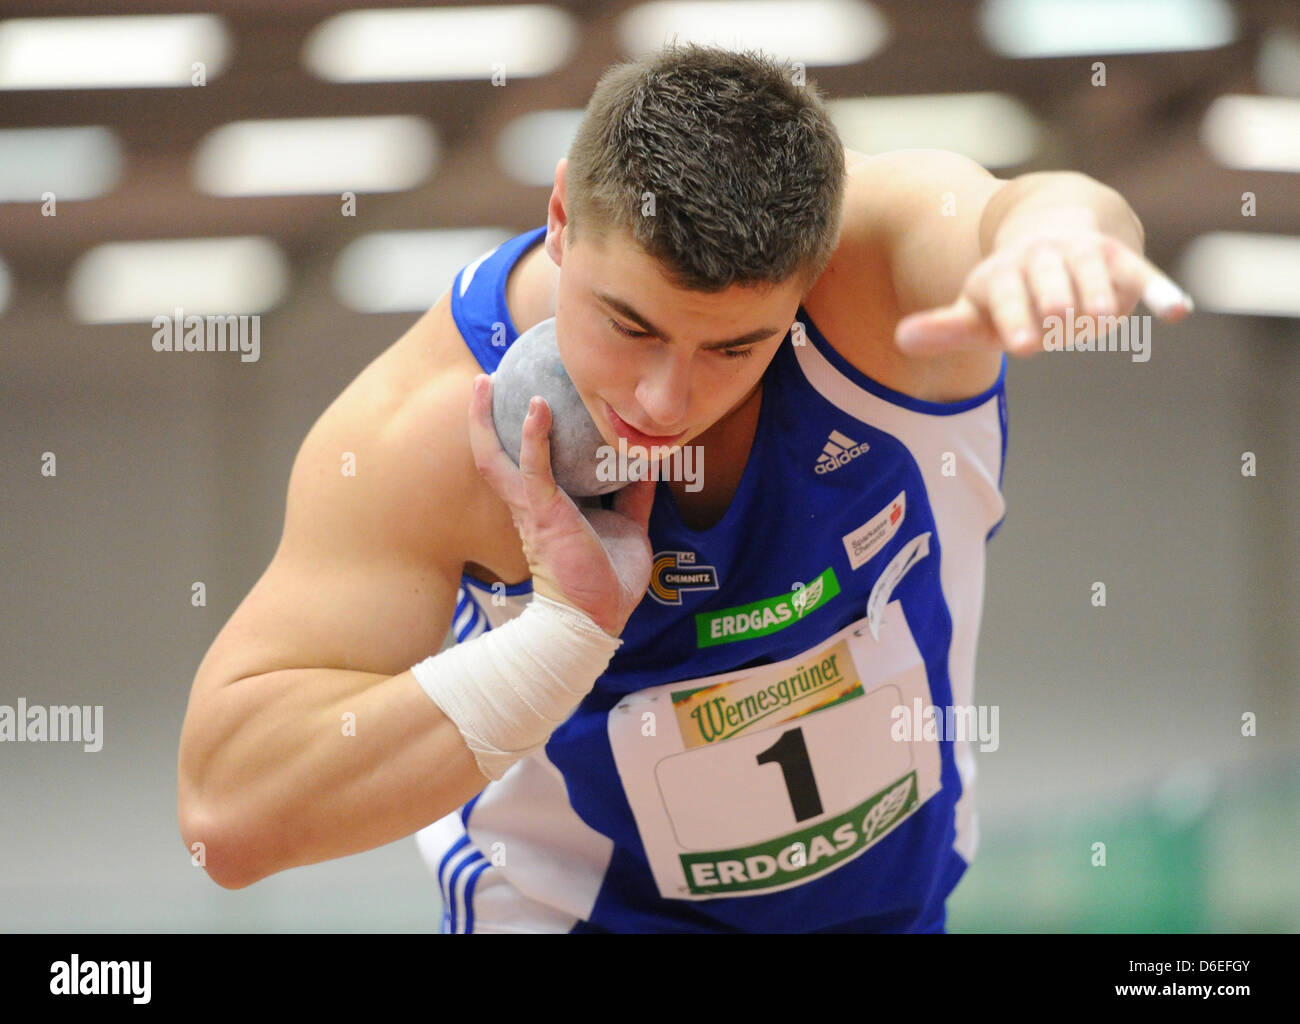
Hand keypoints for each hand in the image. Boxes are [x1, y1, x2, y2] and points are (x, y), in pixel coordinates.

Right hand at [467, 374, 654, 636]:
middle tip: (484, 381)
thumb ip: (636, 494)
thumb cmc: (607, 579)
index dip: (517, 432)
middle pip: (493, 455)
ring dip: (485, 419)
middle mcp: (531, 504)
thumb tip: (651, 462)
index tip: (521, 396)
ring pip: (495, 457)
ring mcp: (533, 508)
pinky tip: (538, 406)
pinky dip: (534, 436)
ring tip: (485, 381)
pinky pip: (533, 467)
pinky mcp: (544, 512)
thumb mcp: (629, 526)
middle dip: (481, 419)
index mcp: (547, 508)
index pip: (524, 463)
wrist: (596, 618)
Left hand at [894, 220, 1193, 357]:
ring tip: (1103, 318)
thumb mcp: (978, 306)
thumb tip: (900, 340)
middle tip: (1058, 322)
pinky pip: (1143, 275)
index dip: (1014, 316)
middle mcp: (1044, 258)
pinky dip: (1160, 291)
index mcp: (1005, 272)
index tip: (1020, 345)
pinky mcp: (1122, 261)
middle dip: (1053, 298)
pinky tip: (1178, 313)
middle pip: (1049, 277)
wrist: (1053, 224)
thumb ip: (944, 327)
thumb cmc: (1011, 284)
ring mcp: (1084, 256)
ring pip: (1092, 272)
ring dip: (1099, 291)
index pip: (1007, 294)